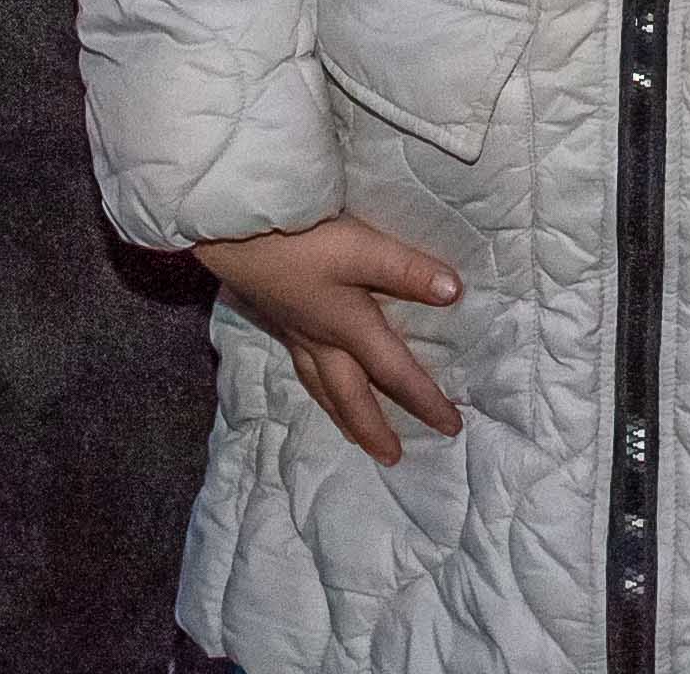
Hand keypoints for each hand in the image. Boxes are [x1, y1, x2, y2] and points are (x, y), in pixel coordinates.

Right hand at [199, 219, 464, 466]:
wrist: (235, 232)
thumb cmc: (301, 241)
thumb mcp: (363, 248)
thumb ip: (407, 270)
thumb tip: (454, 294)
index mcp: (350, 329)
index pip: (396, 373)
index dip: (425, 400)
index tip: (451, 426)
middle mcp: (323, 340)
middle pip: (352, 395)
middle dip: (374, 427)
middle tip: (392, 456)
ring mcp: (296, 331)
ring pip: (322, 387)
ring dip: (341, 415)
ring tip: (352, 435)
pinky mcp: (277, 317)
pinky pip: (302, 368)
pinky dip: (314, 386)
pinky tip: (315, 376)